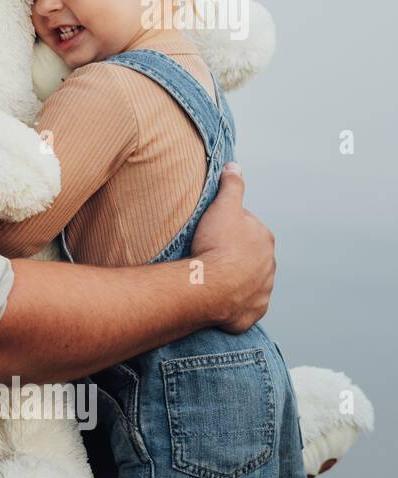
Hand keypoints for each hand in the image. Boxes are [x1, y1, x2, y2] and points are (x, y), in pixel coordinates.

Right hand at [191, 162, 275, 332]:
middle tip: (207, 254)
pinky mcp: (252, 312)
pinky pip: (244, 305)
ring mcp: (262, 291)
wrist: (210, 287)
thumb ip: (231, 185)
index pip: (247, 227)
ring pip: (248, 281)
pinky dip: (233, 302)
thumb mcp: (222, 207)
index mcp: (264, 238)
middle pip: (249, 255)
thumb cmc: (216, 246)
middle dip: (232, 255)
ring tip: (211, 277)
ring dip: (234, 279)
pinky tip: (218, 298)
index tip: (210, 233)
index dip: (227, 228)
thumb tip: (235, 165)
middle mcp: (269, 265)